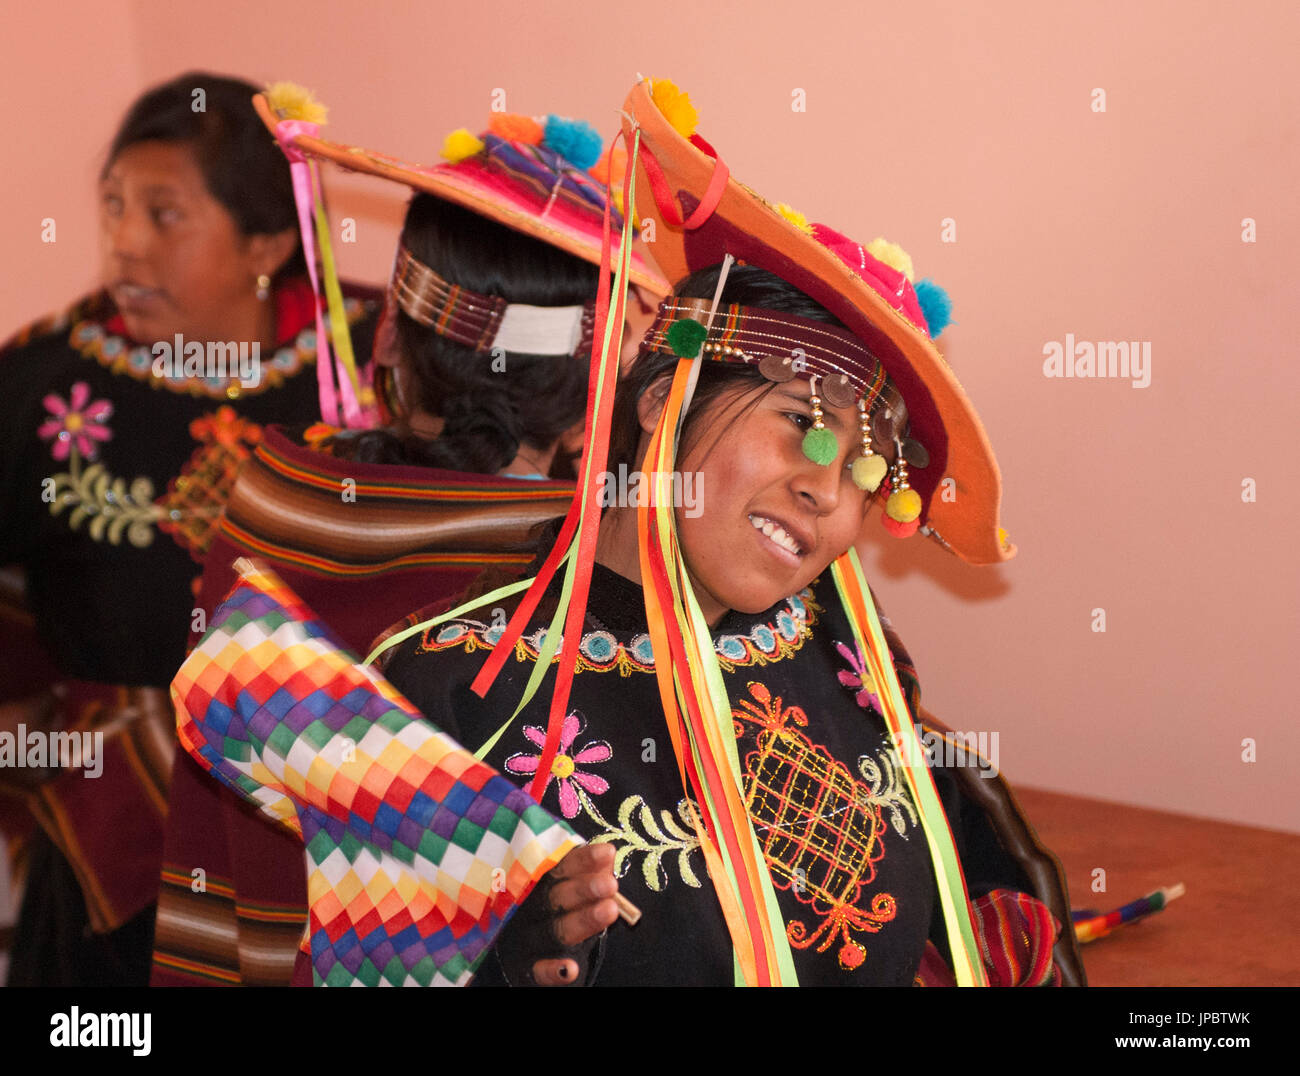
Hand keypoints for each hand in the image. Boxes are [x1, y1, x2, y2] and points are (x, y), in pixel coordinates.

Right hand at [531, 842, 619, 985]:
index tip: (608, 852)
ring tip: (610, 911)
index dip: (584, 861)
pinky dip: (553, 970)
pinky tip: (571, 969)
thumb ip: (586, 873)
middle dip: (583, 889)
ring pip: (552, 931)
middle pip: (555, 897)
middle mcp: (528, 909)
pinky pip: (538, 971)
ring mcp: (525, 940)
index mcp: (536, 884)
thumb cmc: (551, 913)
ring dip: (581, 922)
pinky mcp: (525, 969)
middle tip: (611, 884)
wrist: (521, 955)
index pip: (560, 868)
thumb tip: (607, 854)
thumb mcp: (568, 889)